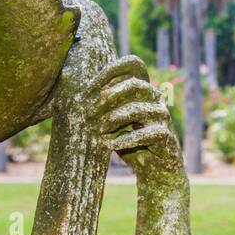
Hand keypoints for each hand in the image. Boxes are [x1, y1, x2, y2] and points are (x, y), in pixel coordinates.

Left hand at [49, 0, 182, 178]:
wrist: (155, 170)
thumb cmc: (128, 143)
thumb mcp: (111, 123)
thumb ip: (100, 108)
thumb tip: (68, 89)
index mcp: (143, 89)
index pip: (133, 65)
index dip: (113, 68)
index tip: (90, 84)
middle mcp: (156, 98)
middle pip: (135, 85)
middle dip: (111, 95)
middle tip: (92, 110)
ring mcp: (163, 116)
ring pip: (138, 109)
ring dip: (115, 118)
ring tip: (100, 130)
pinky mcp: (166, 135)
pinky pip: (146, 133)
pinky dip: (125, 140)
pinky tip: (109, 146)